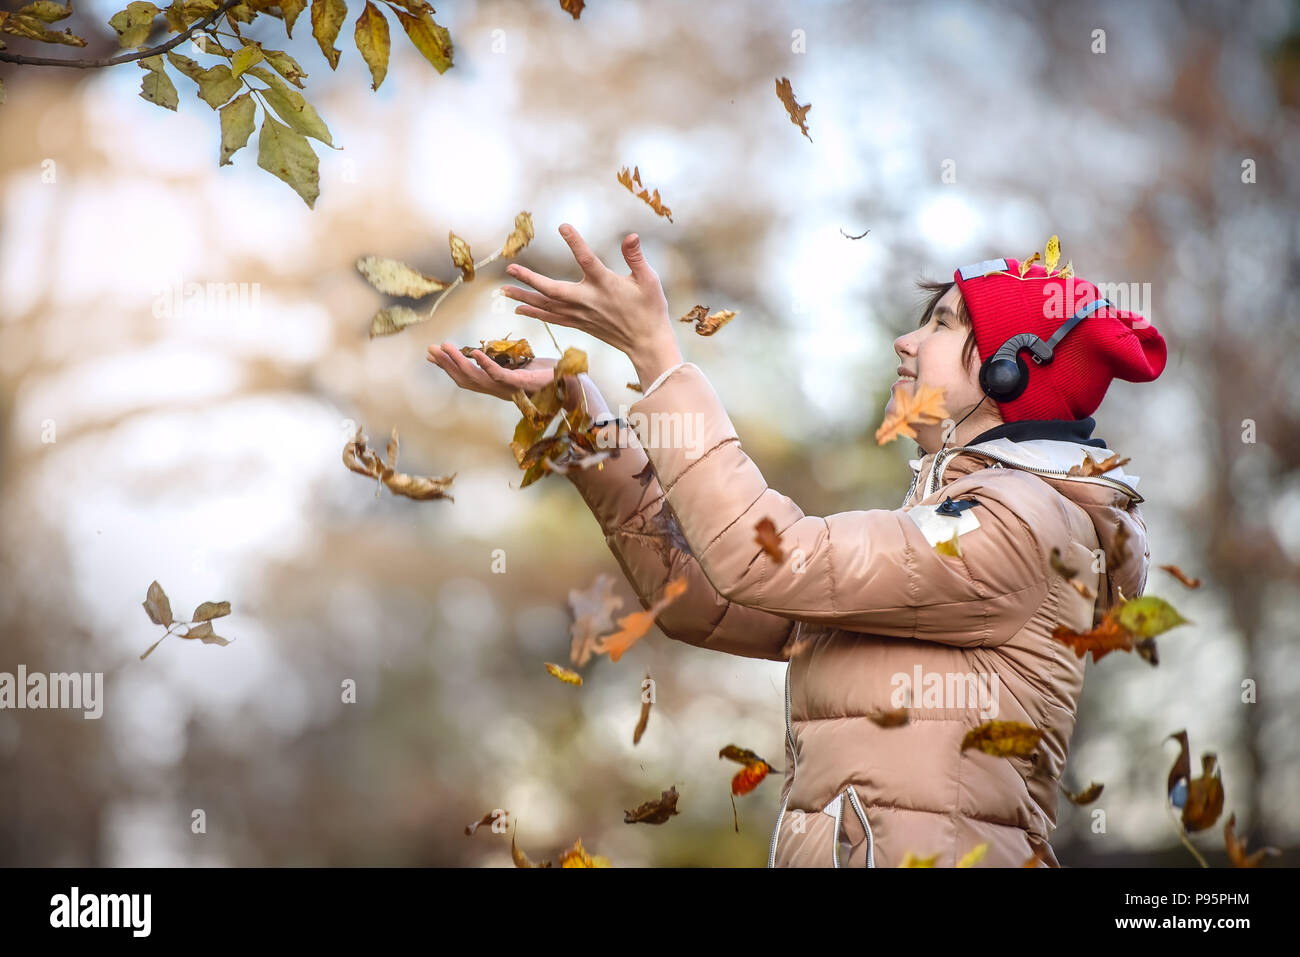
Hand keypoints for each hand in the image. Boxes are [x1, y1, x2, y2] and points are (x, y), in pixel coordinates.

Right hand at [426, 342, 557, 401]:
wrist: (573, 386)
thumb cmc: (551, 376)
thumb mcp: (523, 365)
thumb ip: (506, 361)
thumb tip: (492, 352)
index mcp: (500, 385)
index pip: (468, 378)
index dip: (449, 368)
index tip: (432, 355)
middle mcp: (502, 390)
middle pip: (467, 380)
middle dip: (447, 365)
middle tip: (430, 350)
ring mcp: (511, 388)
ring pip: (478, 378)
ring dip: (459, 363)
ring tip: (445, 348)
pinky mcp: (523, 383)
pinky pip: (499, 375)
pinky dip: (485, 364)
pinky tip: (474, 353)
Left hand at [499, 223, 682, 388]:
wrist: (646, 342)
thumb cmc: (650, 309)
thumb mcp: (649, 280)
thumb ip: (636, 257)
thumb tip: (631, 236)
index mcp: (605, 285)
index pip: (587, 259)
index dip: (575, 243)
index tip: (562, 226)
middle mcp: (588, 300)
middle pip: (552, 289)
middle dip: (530, 279)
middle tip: (510, 269)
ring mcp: (581, 314)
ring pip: (547, 306)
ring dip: (524, 296)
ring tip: (503, 290)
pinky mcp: (579, 324)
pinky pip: (552, 318)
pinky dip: (535, 313)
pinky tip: (521, 307)